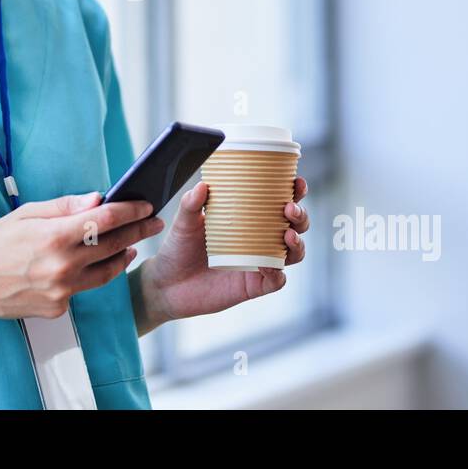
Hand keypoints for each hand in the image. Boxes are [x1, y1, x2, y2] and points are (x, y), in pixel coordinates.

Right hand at [0, 192, 165, 319]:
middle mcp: (62, 266)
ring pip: (106, 273)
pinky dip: (90, 275)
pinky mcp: (58, 308)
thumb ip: (65, 207)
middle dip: (138, 232)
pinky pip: (83, 289)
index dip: (130, 211)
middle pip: (114, 246)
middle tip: (154, 223)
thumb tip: (97, 198)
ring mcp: (62, 291)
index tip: (146, 205)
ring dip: (123, 257)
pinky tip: (92, 265)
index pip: (105, 220)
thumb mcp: (26, 214)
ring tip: (133, 247)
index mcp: (55, 237)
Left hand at [136, 176, 308, 326]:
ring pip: (293, 254)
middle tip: (289, 208)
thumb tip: (202, 186)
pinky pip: (276, 281)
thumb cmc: (178, 249)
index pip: (278, 202)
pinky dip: (278, 273)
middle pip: (295, 226)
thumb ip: (191, 204)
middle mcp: (259, 240)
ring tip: (287, 235)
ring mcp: (258, 263)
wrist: (166, 284)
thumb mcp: (184, 223)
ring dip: (297, 243)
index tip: (296, 182)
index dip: (294, 192)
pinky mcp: (253, 286)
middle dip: (301, 216)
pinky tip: (270, 265)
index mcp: (248, 218)